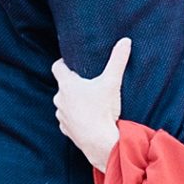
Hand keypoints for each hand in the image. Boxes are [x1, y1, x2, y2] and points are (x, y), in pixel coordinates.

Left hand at [52, 36, 130, 171]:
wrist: (100, 142)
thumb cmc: (103, 110)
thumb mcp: (112, 82)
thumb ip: (118, 60)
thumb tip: (125, 40)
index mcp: (67, 85)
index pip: (57, 67)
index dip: (64, 63)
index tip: (72, 63)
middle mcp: (59, 99)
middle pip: (63, 86)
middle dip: (73, 84)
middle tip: (88, 83)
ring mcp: (61, 116)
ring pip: (65, 104)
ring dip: (74, 102)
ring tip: (90, 103)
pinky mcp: (66, 129)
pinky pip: (68, 119)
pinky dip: (76, 117)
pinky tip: (89, 118)